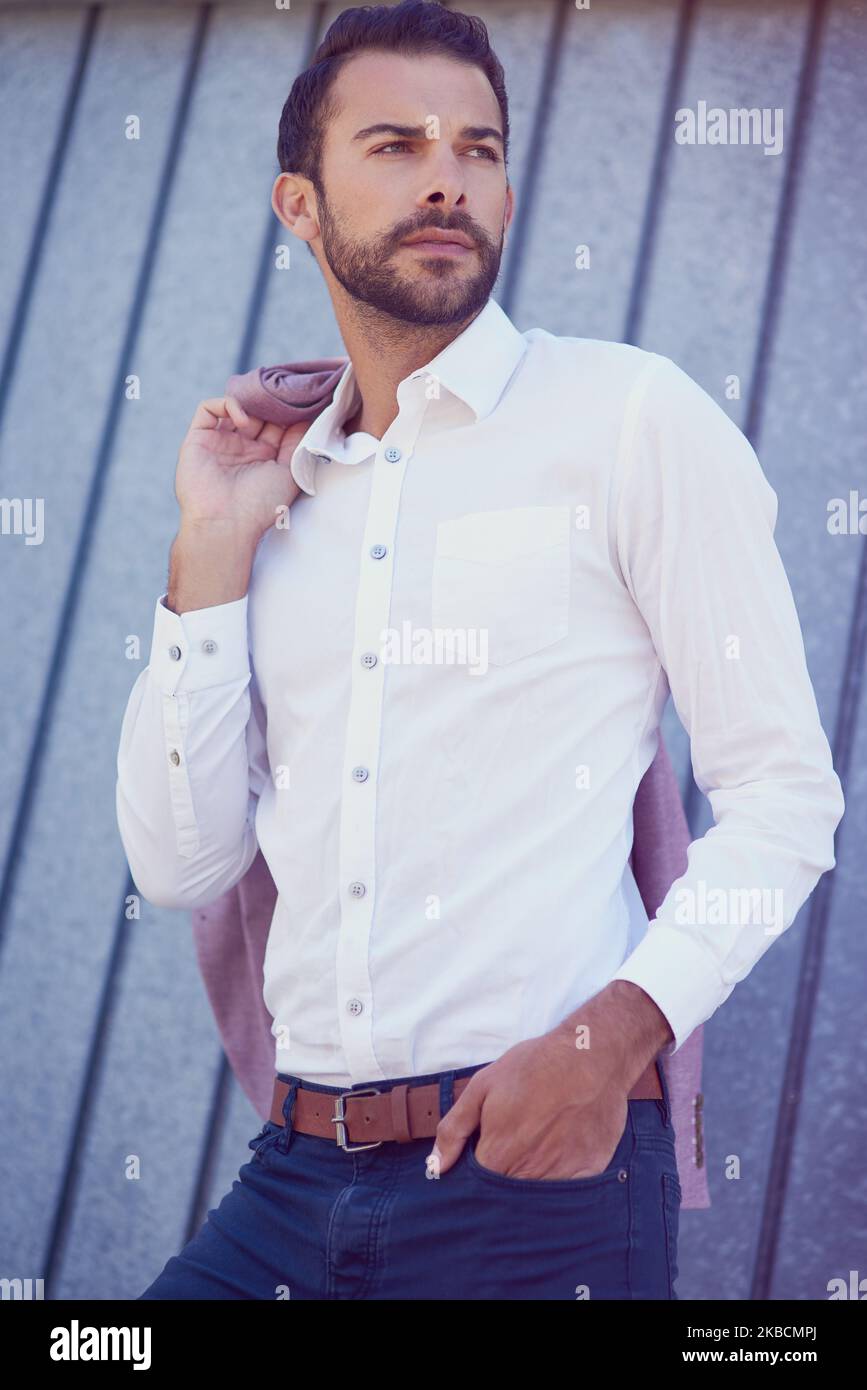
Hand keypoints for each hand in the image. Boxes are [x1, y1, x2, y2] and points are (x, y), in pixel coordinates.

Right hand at [176, 394, 308, 544]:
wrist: (226, 524)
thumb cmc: (259, 506)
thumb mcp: (289, 472)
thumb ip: (297, 444)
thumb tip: (308, 417)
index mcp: (262, 457)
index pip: (275, 425)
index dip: (287, 412)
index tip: (302, 402)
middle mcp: (241, 448)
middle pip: (256, 413)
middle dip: (270, 402)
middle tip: (285, 395)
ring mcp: (219, 442)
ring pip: (233, 407)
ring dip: (250, 402)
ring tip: (264, 407)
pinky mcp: (198, 439)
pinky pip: (207, 409)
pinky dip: (226, 405)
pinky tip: (243, 420)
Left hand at [427, 1029, 628, 1181]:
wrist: (590, 1054)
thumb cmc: (534, 1066)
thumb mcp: (483, 1085)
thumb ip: (455, 1129)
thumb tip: (436, 1166)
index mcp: (498, 1153)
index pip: (478, 1187)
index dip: (476, 1177)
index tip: (482, 1160)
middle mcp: (528, 1171)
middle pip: (507, 1196)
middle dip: (502, 1182)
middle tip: (510, 1152)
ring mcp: (561, 1174)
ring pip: (536, 1196)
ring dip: (529, 1183)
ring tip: (534, 1151)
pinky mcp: (589, 1170)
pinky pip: (568, 1192)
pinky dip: (559, 1182)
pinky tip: (558, 1157)